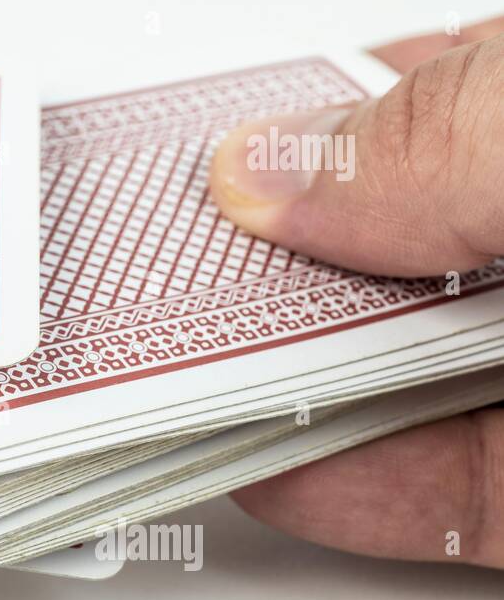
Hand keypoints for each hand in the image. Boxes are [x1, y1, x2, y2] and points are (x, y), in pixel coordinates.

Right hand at [210, 16, 503, 569]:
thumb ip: (443, 137)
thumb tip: (264, 169)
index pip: (419, 104)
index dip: (300, 113)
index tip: (188, 143)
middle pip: (386, 251)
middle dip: (266, 261)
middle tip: (151, 273)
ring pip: (401, 379)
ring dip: (281, 385)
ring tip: (165, 376)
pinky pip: (449, 494)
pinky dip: (353, 490)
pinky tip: (269, 468)